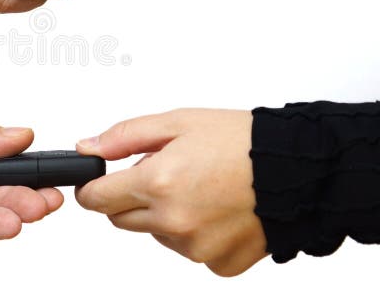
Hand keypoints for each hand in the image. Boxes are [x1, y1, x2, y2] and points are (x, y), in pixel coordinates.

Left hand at [74, 109, 267, 275]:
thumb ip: (124, 137)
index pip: (97, 200)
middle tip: (162, 174)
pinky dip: (195, 233)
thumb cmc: (242, 141)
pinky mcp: (219, 264)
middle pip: (121, 219)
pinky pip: (190, 250)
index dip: (92, 188)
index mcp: (158, 183)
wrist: (297, 169)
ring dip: (164, 215)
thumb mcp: (176, 122)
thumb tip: (88, 148)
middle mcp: (174, 221)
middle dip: (130, 198)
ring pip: (156, 234)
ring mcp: (197, 247)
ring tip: (198, 188)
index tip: (94, 183)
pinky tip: (216, 210)